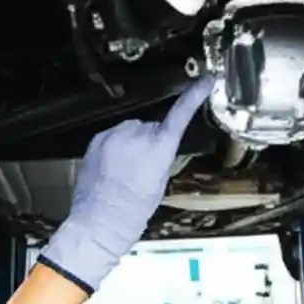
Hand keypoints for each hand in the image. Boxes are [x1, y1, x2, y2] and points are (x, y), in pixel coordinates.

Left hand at [37, 76, 213, 291]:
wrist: (100, 223)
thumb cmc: (134, 210)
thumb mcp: (160, 182)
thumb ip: (161, 155)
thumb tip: (158, 144)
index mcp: (158, 148)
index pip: (180, 115)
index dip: (194, 96)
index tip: (206, 80)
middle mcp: (136, 136)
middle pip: (151, 127)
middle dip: (151, 140)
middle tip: (145, 167)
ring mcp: (113, 136)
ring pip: (131, 130)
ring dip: (132, 142)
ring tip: (126, 170)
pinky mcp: (97, 139)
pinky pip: (113, 135)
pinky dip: (115, 146)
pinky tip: (113, 167)